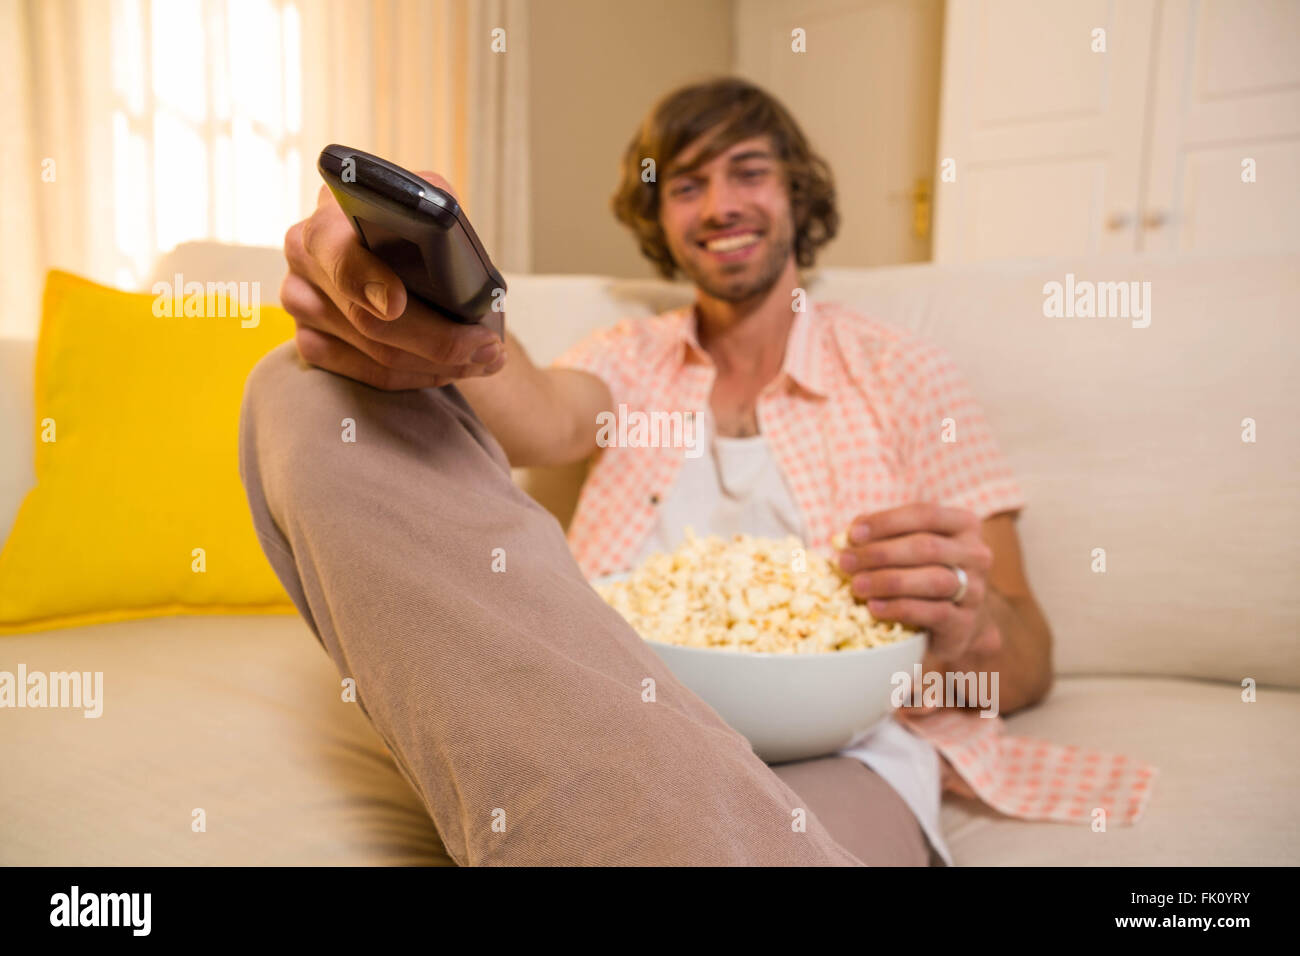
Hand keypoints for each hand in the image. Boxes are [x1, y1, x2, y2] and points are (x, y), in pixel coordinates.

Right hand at [280, 171, 505, 389]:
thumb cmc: (413, 228)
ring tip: (485, 357)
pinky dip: (419, 376)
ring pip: (377, 354)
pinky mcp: (310, 343)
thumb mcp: (427, 203)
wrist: (395, 252)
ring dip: (440, 362)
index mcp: (330, 218)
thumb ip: (436, 213)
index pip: (337, 251)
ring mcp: (301, 305)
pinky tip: (454, 368)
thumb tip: (453, 252)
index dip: (366, 280)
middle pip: (369, 319)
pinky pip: (370, 375)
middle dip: (438, 339)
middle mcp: (304, 260)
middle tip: (487, 345)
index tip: (396, 304)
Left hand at [836, 503, 1000, 665]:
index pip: (925, 514)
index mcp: (964, 525)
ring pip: (933, 580)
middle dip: (880, 553)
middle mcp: (977, 554)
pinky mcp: (966, 622)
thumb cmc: (926, 574)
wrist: (958, 624)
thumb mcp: (910, 549)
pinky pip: (933, 612)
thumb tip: (853, 532)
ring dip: (888, 581)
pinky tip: (874, 607)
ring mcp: (975, 589)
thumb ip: (887, 536)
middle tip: (846, 562)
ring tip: (856, 586)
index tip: (853, 534)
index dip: (886, 522)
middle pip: (926, 547)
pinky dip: (899, 608)